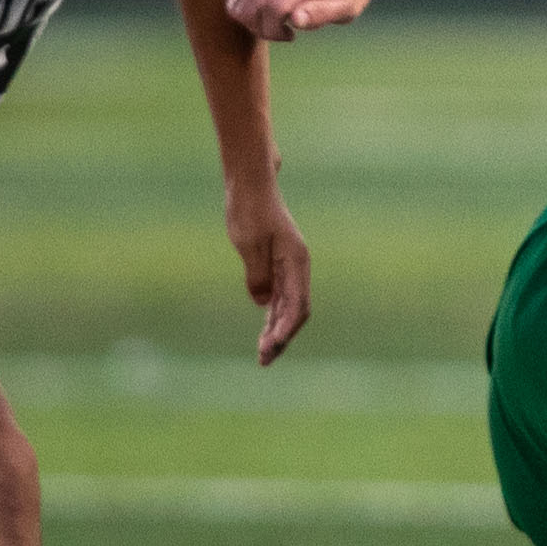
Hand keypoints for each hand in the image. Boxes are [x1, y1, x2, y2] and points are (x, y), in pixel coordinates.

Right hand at [225, 0, 379, 41]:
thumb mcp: (350, 4)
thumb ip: (322, 13)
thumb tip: (294, 21)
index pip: (273, 9)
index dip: (275, 31)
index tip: (290, 35)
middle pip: (249, 7)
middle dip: (261, 29)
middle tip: (281, 30)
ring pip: (236, 0)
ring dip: (250, 18)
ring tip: (273, 19)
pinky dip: (243, 4)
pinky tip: (265, 6)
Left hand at [226, 189, 311, 364]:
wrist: (251, 185)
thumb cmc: (249, 211)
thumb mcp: (249, 245)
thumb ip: (258, 276)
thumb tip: (263, 304)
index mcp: (296, 263)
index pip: (297, 306)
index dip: (286, 330)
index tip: (271, 348)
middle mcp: (297, 267)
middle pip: (295, 311)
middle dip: (281, 337)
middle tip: (264, 360)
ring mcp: (289, 266)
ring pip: (288, 306)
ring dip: (277, 330)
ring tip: (264, 353)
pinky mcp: (278, 264)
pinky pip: (279, 296)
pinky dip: (273, 315)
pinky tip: (265, 329)